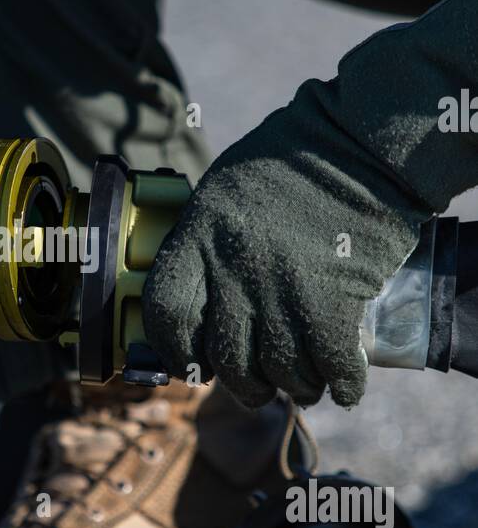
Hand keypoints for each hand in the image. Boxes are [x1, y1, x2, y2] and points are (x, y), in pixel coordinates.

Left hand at [142, 80, 428, 408]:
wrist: (360, 140)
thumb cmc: (293, 156)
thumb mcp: (225, 190)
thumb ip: (208, 241)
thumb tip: (207, 296)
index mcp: (199, 235)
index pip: (166, 312)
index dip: (175, 348)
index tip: (193, 361)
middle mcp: (233, 268)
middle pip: (225, 356)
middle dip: (243, 385)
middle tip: (259, 387)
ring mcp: (282, 287)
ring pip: (279, 369)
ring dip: (295, 386)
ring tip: (306, 383)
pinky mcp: (334, 298)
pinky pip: (331, 363)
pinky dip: (341, 384)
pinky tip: (346, 386)